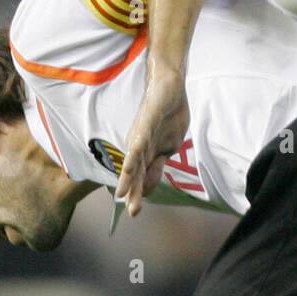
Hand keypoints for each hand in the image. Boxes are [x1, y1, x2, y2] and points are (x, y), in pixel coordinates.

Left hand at [116, 68, 189, 216]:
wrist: (170, 83)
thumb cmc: (170, 110)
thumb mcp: (172, 139)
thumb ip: (163, 156)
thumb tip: (159, 171)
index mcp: (149, 150)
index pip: (144, 176)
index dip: (142, 191)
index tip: (136, 209)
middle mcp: (141, 146)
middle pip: (137, 174)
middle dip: (135, 193)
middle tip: (133, 212)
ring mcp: (142, 136)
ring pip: (134, 163)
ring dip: (130, 181)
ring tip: (124, 197)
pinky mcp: (144, 126)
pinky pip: (138, 145)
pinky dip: (133, 160)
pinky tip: (128, 171)